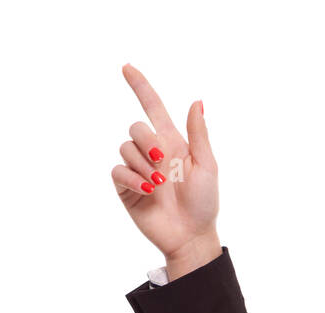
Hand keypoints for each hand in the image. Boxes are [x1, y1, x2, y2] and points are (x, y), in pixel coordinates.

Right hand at [112, 64, 219, 270]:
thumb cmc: (204, 202)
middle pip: (136, 128)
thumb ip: (198, 134)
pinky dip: (132, 178)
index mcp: (172, 142)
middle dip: (147, 141)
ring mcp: (137, 169)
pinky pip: (117, 171)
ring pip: (126, 149)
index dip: (140, 86)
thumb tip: (197, 101)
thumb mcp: (207, 165)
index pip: (152, 107)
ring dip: (142, 165)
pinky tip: (147, 190)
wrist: (192, 234)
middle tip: (163, 162)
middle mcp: (152, 152)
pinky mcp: (126, 188)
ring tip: (159, 185)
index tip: (126, 67)